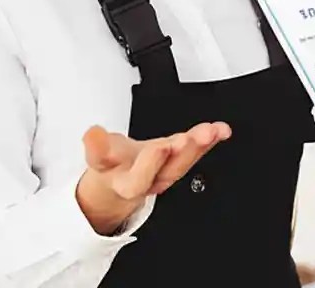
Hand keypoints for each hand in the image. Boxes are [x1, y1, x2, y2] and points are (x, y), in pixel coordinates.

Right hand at [75, 121, 230, 233]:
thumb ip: (97, 147)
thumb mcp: (98, 157)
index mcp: (127, 184)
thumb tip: (92, 134)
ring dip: (199, 146)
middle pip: (168, 172)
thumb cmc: (112, 167)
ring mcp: (168, 171)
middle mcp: (152, 180)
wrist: (120, 180)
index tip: (161, 146)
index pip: (137, 180)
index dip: (150, 164)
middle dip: (180, 154)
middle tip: (191, 137)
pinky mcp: (180, 159)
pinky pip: (197, 152)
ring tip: (210, 131)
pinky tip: (222, 130)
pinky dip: (211, 140)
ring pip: (186, 162)